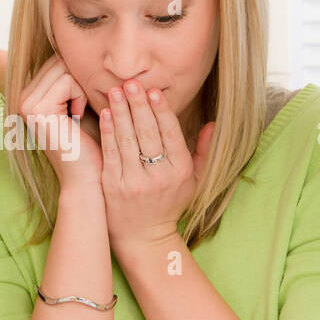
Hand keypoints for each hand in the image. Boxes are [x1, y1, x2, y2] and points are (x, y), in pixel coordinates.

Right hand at [18, 54, 102, 190]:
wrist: (89, 179)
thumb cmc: (93, 144)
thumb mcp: (85, 104)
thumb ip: (79, 78)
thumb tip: (92, 44)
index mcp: (31, 95)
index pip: (59, 60)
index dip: (81, 74)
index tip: (89, 100)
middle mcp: (23, 97)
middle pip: (61, 60)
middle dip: (83, 78)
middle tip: (90, 105)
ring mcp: (25, 103)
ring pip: (66, 68)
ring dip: (84, 87)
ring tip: (84, 112)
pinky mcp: (35, 109)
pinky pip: (69, 80)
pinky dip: (82, 96)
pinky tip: (79, 117)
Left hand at [98, 79, 215, 251]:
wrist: (143, 237)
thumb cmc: (169, 205)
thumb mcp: (194, 181)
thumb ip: (202, 152)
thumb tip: (213, 124)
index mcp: (180, 171)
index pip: (170, 134)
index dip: (161, 111)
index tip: (154, 91)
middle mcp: (158, 177)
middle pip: (148, 133)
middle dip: (139, 105)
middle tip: (132, 82)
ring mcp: (134, 182)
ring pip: (128, 140)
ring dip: (121, 113)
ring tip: (117, 91)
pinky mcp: (113, 186)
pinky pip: (111, 153)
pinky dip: (108, 132)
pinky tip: (106, 113)